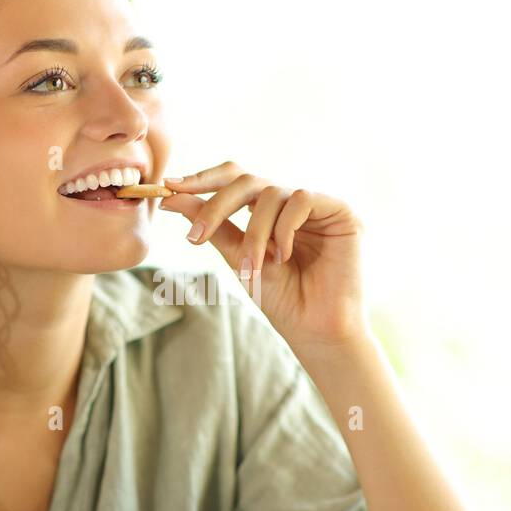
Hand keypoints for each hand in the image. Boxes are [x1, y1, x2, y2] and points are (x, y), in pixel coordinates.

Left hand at [158, 161, 367, 355]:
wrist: (315, 331)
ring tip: (253, 268)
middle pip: (248, 180)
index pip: (234, 180)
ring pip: (271, 193)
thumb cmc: (281, 300)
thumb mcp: (237, 259)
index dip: (203, 179)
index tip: (169, 189)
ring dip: (255, 234)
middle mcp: (291, 203)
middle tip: (197, 237)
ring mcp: (317, 206)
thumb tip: (173, 197)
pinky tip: (285, 256)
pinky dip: (285, 228)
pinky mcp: (340, 211)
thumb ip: (212, 226)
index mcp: (268, 211)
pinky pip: (301, 199)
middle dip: (217, 205)